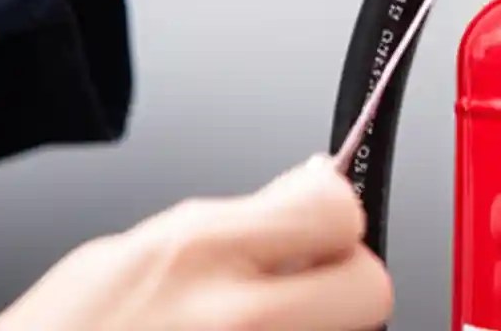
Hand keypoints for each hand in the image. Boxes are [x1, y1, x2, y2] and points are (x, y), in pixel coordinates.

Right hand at [0, 154, 392, 330]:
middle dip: (348, 282)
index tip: (323, 220)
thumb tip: (311, 183)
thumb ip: (233, 220)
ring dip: (316, 325)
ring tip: (258, 324)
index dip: (337, 213)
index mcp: (200, 254)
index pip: (336, 212)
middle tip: (310, 285)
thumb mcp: (130, 252)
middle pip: (370, 289)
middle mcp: (236, 319)